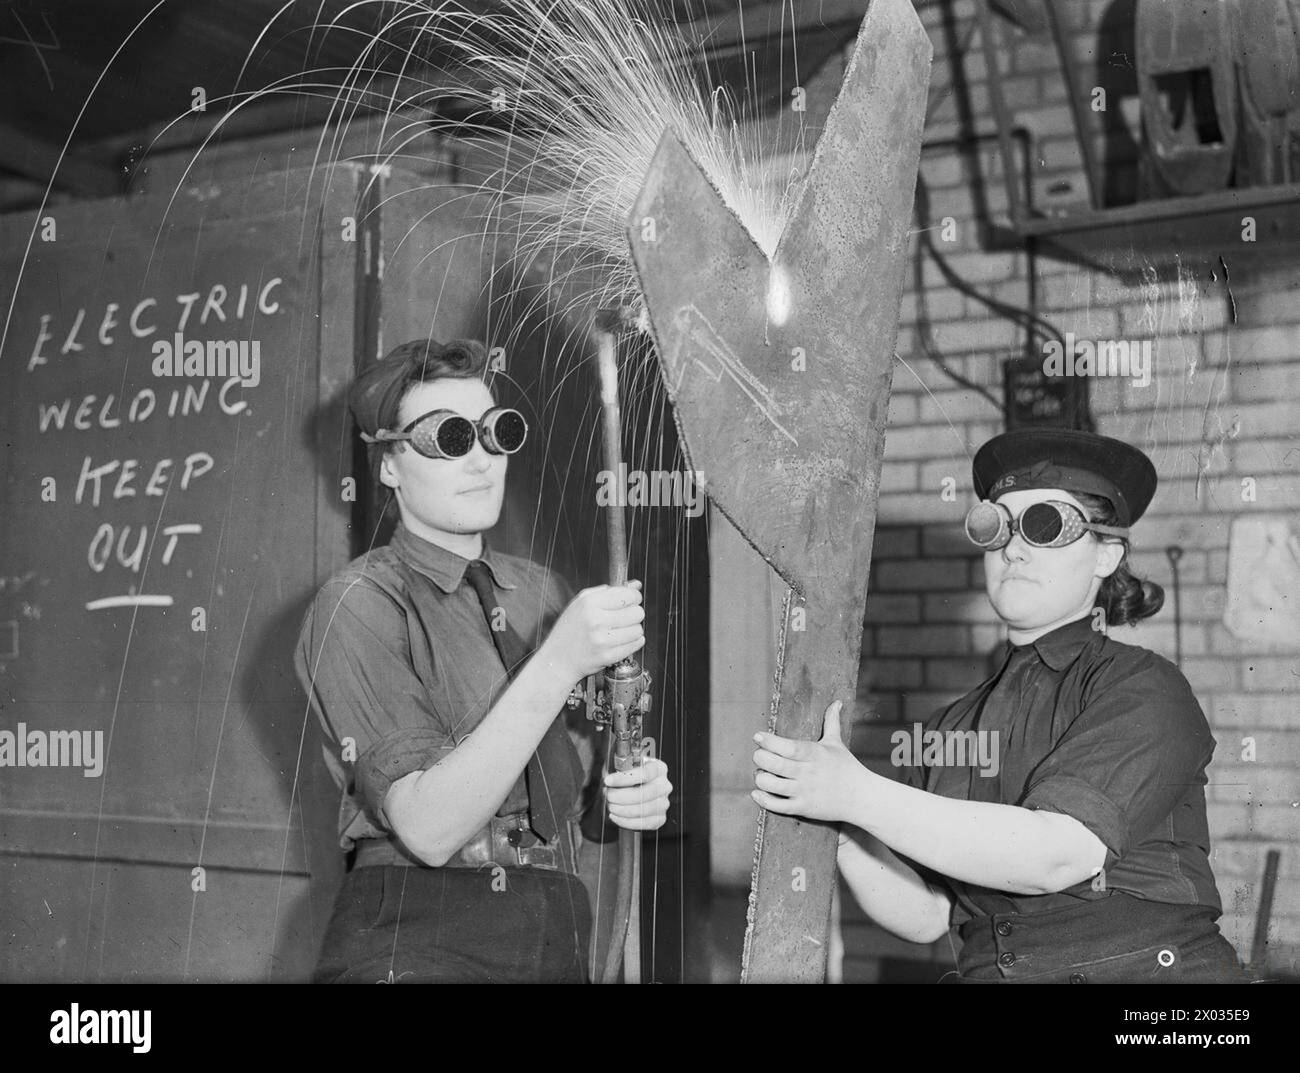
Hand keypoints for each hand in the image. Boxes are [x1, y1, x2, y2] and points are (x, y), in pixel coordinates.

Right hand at [542, 580, 644, 680]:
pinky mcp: (607, 656)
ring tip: (620, 631)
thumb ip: (609, 591)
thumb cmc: (570, 629)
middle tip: (624, 618)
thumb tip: (636, 585)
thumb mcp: (582, 603)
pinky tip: (621, 641)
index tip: (631, 602)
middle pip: (637, 612)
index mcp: (590, 602)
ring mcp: (602, 640)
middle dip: (634, 614)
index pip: (629, 596)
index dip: (634, 598)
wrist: (558, 659)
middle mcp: (596, 620)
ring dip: (633, 630)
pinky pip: (635, 644)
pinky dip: (633, 642)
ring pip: (638, 629)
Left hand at [604, 757, 670, 830]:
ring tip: (610, 805)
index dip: (623, 778)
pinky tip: (615, 816)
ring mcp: (663, 803)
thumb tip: (608, 782)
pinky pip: (641, 823)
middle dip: (619, 796)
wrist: (642, 787)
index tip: (608, 781)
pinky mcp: (660, 818)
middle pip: (642, 794)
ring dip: (620, 809)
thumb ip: (620, 771)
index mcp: (659, 769)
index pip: (644, 773)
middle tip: (608, 795)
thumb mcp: (628, 767)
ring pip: (640, 810)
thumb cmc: (634, 776)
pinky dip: (624, 821)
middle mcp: (664, 786)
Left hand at [750, 700, 865, 823]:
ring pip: (773, 785)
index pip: (788, 746)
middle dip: (760, 758)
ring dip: (760, 778)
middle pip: (776, 764)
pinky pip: (778, 806)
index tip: (758, 736)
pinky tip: (757, 792)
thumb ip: (831, 721)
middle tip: (758, 755)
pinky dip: (763, 799)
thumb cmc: (847, 768)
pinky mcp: (804, 808)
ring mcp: (806, 791)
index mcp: (815, 754)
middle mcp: (809, 772)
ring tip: (761, 773)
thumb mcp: (837, 743)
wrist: (863, 798)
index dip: (770, 741)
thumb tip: (837, 701)